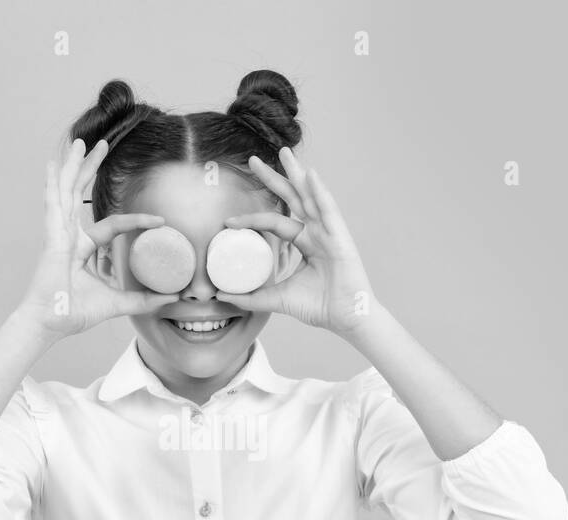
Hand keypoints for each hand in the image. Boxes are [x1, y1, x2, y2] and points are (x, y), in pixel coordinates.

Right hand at [16, 138, 173, 337]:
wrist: (51, 322)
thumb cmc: (74, 313)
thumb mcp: (117, 303)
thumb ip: (142, 299)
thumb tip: (173, 297)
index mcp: (82, 248)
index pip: (113, 224)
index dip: (136, 220)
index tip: (161, 221)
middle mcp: (69, 236)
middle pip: (79, 194)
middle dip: (90, 169)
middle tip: (102, 145)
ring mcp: (58, 233)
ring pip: (67, 191)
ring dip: (75, 165)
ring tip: (83, 143)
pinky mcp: (52, 236)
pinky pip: (53, 204)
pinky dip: (52, 183)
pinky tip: (53, 164)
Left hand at [218, 146, 377, 336]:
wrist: (345, 319)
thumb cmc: (320, 307)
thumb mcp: (278, 298)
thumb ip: (252, 296)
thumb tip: (221, 295)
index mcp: (304, 242)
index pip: (274, 222)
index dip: (251, 219)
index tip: (228, 221)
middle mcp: (316, 232)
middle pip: (292, 199)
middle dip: (273, 178)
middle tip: (252, 160)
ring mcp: (329, 232)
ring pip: (309, 197)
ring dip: (296, 173)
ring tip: (284, 153)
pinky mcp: (340, 237)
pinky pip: (328, 210)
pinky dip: (320, 192)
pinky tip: (310, 175)